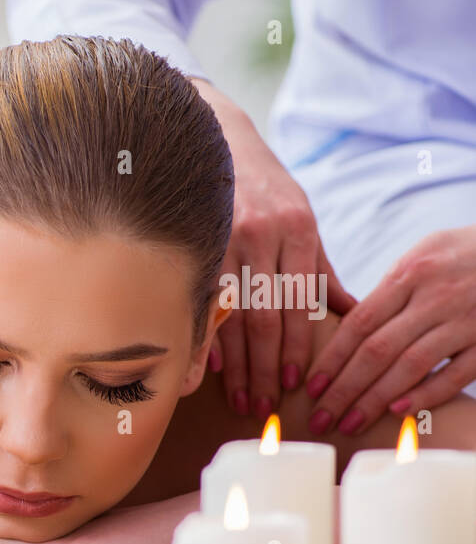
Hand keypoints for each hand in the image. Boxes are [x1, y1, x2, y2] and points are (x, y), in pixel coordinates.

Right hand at [193, 80, 354, 418]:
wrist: (217, 140)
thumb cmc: (263, 188)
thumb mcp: (301, 219)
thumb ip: (320, 269)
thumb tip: (350, 313)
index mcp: (299, 230)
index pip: (300, 301)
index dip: (296, 346)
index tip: (292, 381)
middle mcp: (264, 234)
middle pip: (267, 316)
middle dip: (266, 365)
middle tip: (263, 403)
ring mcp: (225, 238)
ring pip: (232, 314)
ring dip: (235, 363)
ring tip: (237, 395)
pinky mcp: (193, 243)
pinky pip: (200, 300)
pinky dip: (203, 337)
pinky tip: (206, 368)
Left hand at [304, 226, 475, 435]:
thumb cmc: (461, 255)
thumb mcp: (422, 255)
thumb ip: (386, 291)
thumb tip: (343, 329)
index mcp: (410, 274)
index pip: (359, 323)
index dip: (331, 359)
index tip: (310, 388)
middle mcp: (437, 297)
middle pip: (379, 350)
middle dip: (344, 389)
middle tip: (319, 419)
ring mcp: (466, 320)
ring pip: (412, 365)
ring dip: (375, 400)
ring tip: (349, 423)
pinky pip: (457, 374)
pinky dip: (427, 394)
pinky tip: (398, 413)